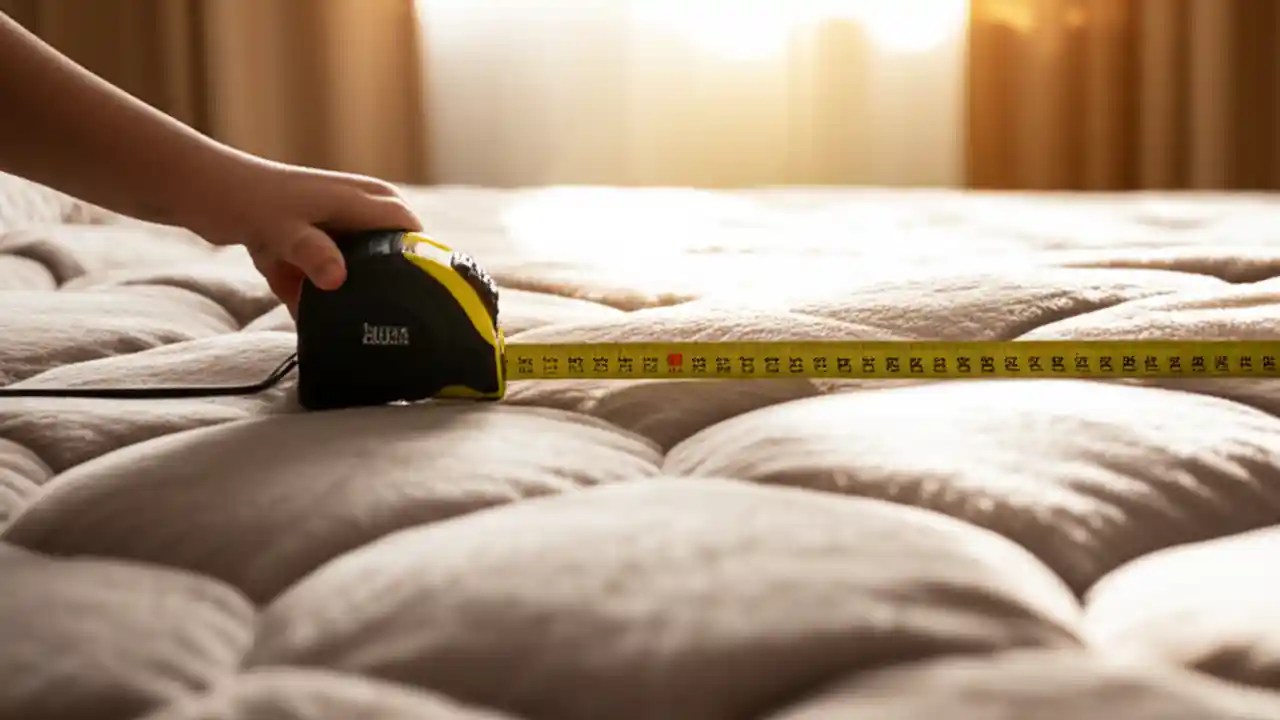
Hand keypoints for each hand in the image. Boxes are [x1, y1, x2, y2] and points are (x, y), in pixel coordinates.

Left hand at [183, 154, 422, 316]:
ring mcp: (320, 223)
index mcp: (354, 199)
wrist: (193, 189)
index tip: (428, 289)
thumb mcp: (280, 230)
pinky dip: (305, 289)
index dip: (422, 252)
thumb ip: (312, 252)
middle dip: (381, 276)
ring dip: (337, 287)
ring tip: (338, 316)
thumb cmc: (243, 200)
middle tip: (385, 308)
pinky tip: (296, 308)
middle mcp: (345, 208)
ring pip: (346, 262)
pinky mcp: (297, 238)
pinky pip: (313, 270)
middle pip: (382, 245)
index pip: (406, 223)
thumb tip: (339, 279)